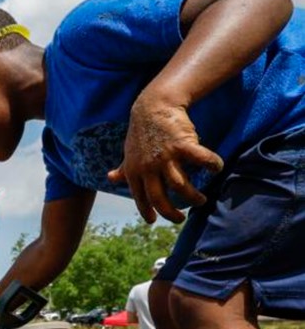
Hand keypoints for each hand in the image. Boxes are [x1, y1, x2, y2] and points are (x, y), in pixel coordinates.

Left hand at [108, 92, 219, 223]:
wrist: (153, 106)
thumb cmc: (142, 132)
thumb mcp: (129, 152)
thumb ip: (125, 168)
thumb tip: (110, 177)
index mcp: (134, 171)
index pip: (139, 197)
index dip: (146, 211)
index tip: (153, 221)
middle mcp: (148, 167)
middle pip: (159, 198)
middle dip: (170, 213)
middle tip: (182, 219)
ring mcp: (165, 156)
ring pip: (180, 185)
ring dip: (192, 196)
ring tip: (201, 200)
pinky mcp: (182, 143)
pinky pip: (200, 159)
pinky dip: (211, 164)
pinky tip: (216, 168)